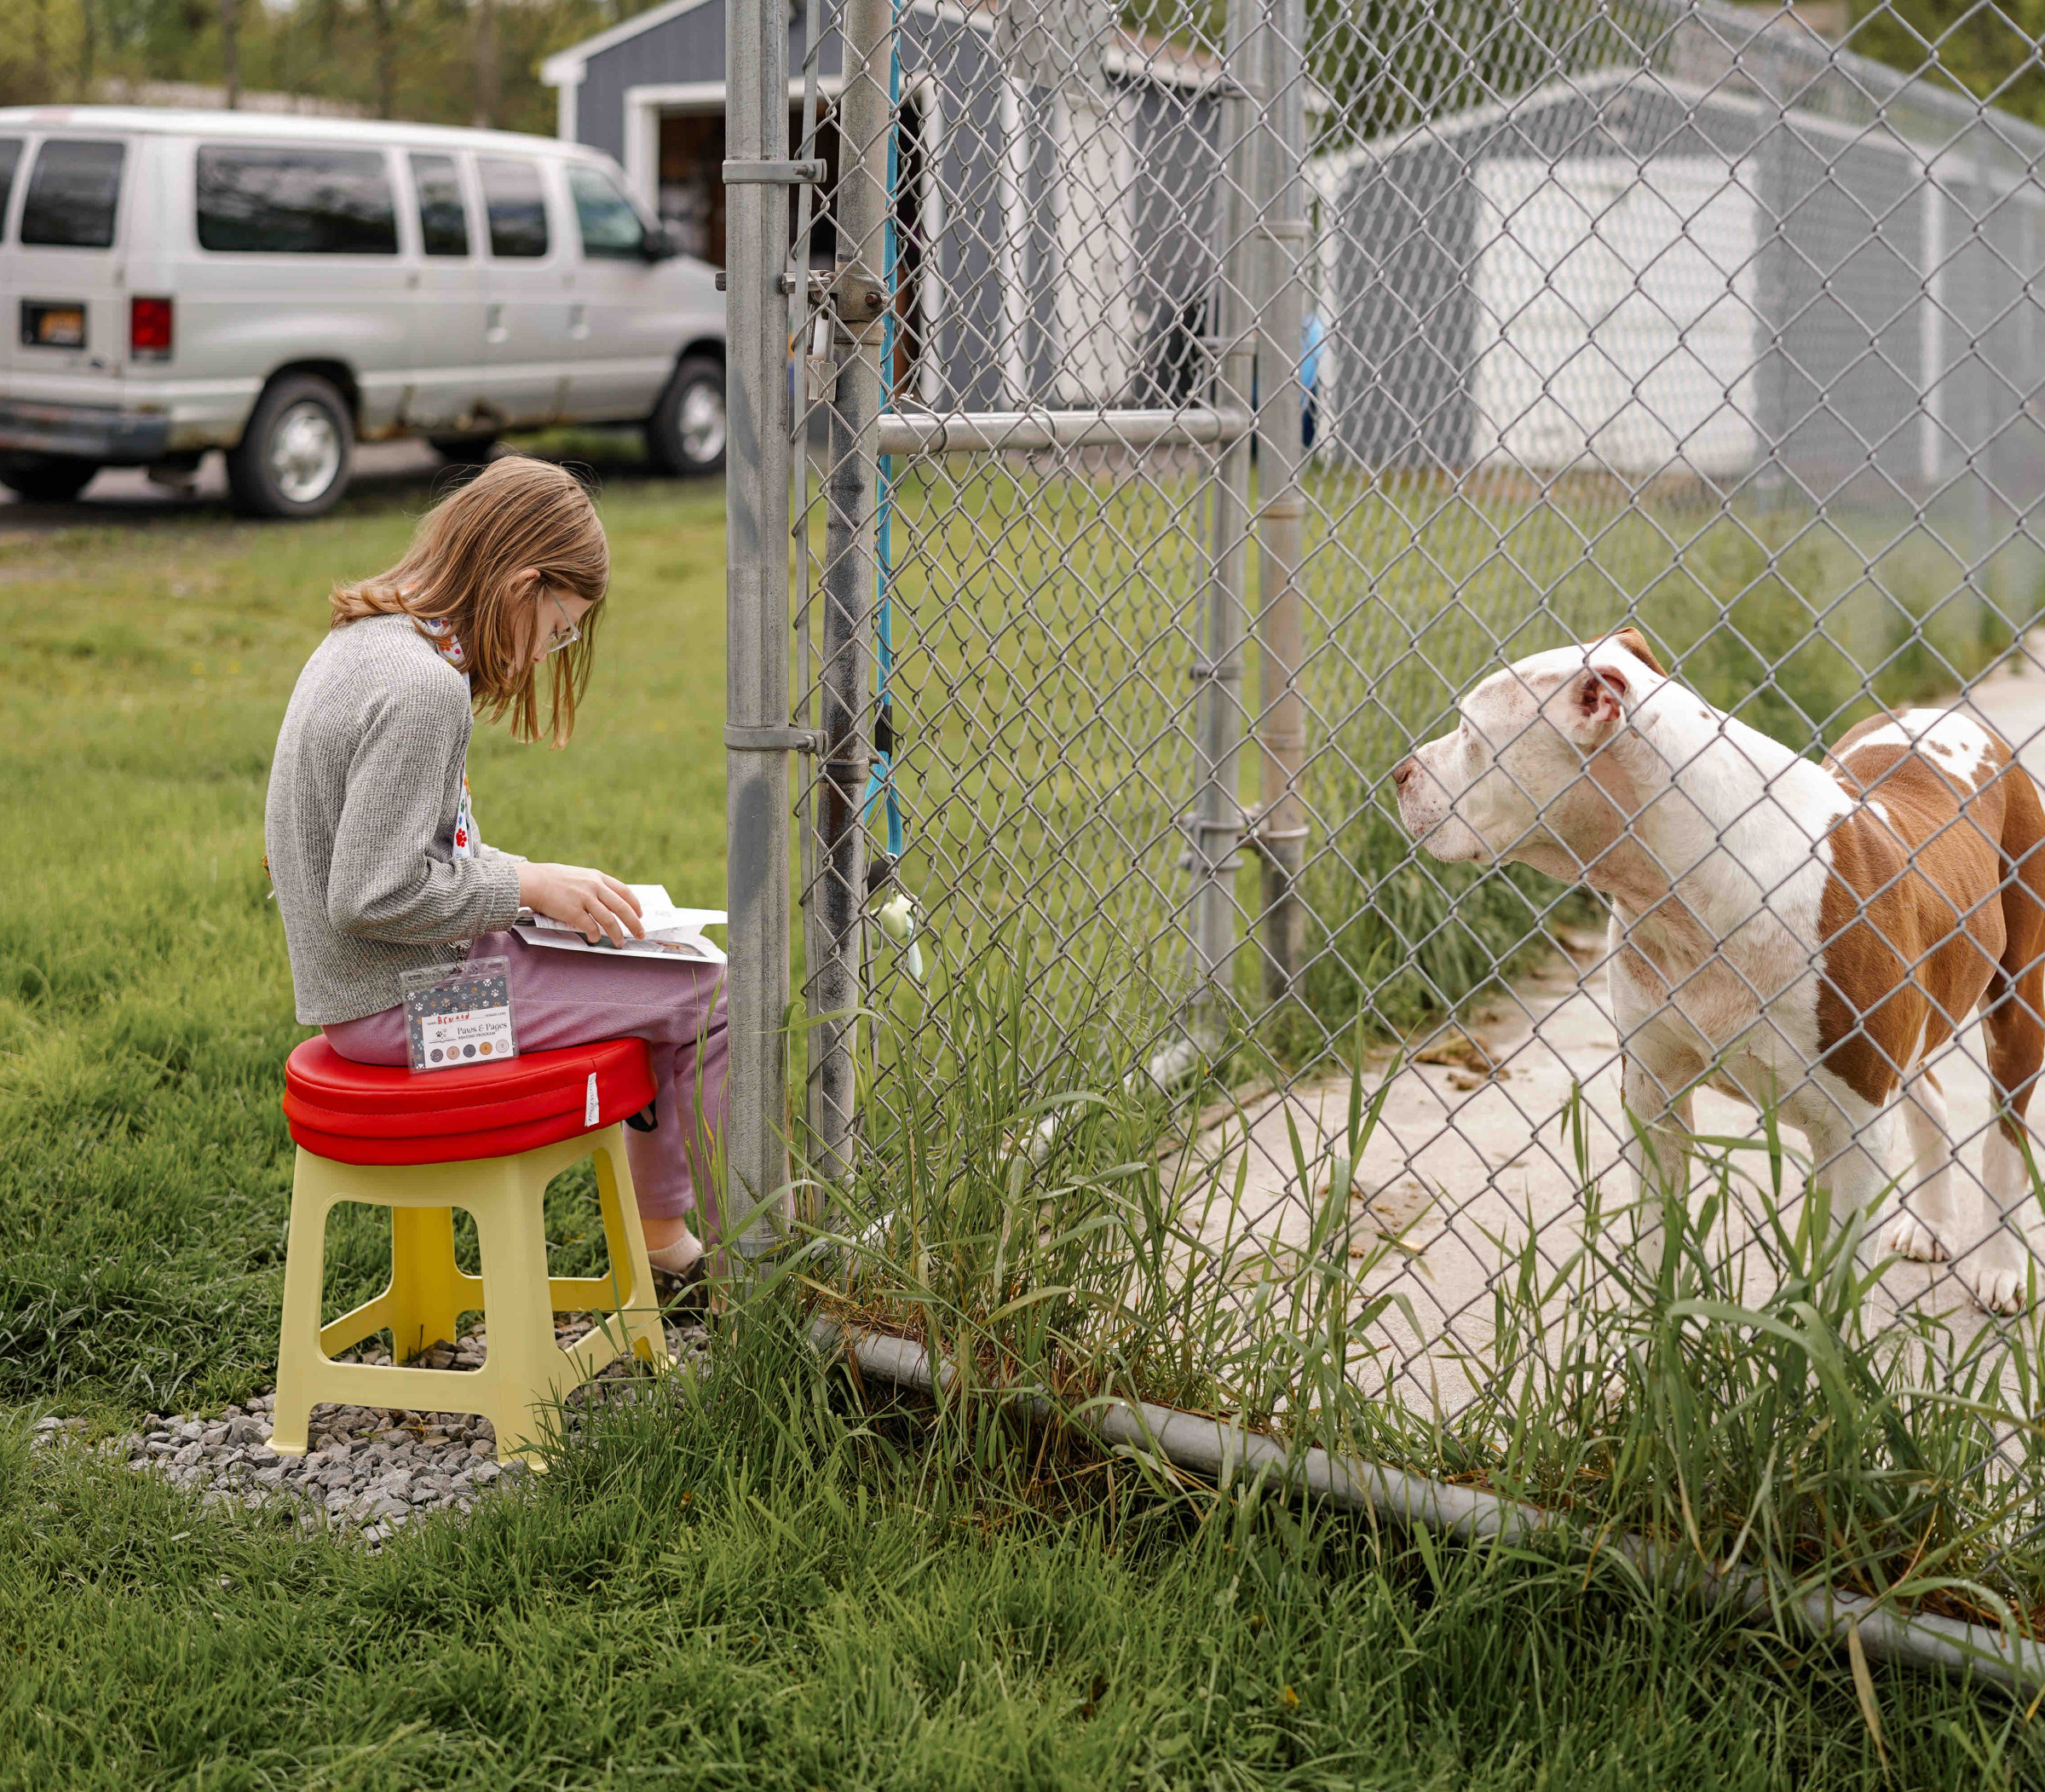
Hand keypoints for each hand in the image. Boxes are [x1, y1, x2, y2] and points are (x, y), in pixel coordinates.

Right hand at [517, 863, 644, 945]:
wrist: (533, 881)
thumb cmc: (553, 879)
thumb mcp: (579, 875)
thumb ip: (593, 885)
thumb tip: (606, 899)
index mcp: (597, 877)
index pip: (624, 891)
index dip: (635, 905)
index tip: (640, 915)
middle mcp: (594, 886)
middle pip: (622, 907)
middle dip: (634, 923)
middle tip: (641, 934)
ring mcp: (585, 898)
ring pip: (609, 920)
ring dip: (617, 934)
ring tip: (620, 943)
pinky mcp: (573, 911)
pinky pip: (590, 927)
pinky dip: (595, 935)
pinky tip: (595, 940)